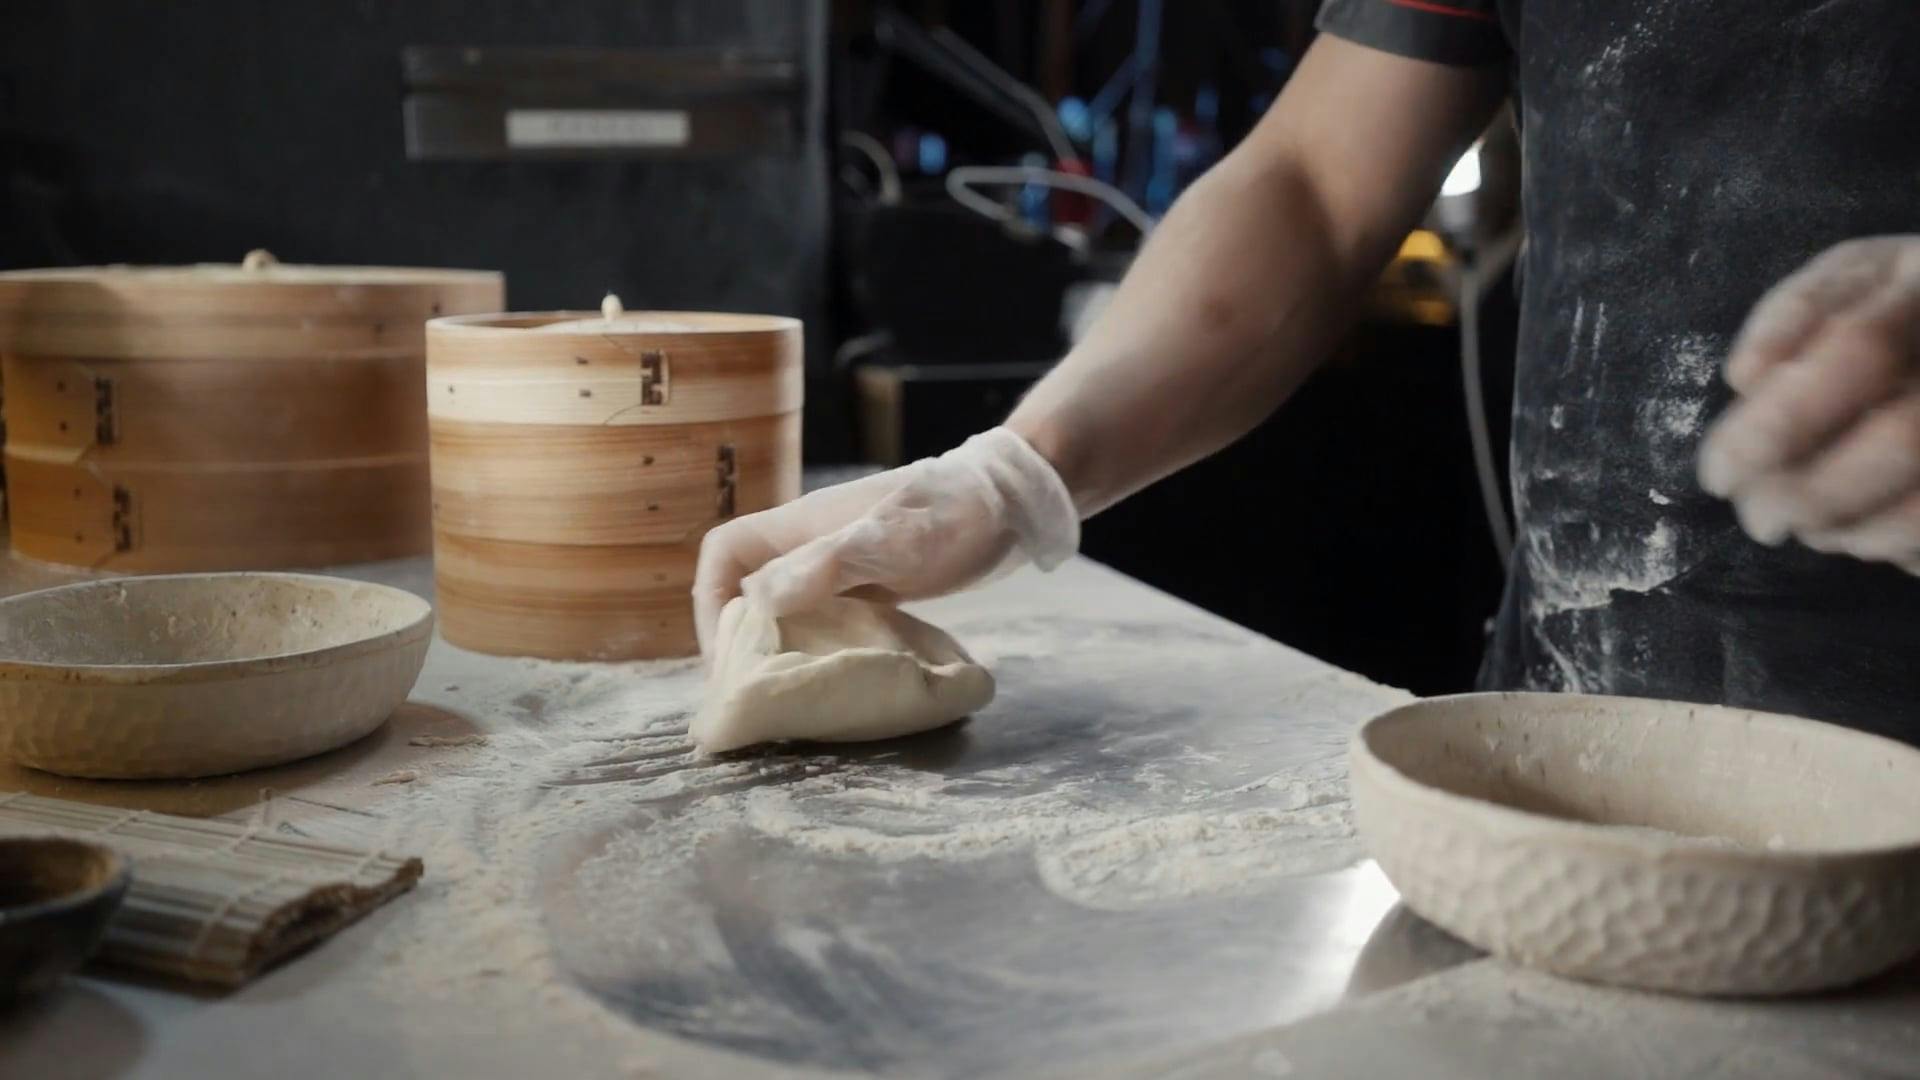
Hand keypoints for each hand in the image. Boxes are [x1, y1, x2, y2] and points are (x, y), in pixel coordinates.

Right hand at [691, 428, 1079, 654]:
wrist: (1009, 500)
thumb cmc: (948, 514)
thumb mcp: (888, 541)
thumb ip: (825, 566)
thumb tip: (756, 601)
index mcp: (800, 527)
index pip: (724, 555)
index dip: (710, 602)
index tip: (728, 654)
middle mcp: (811, 545)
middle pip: (747, 587)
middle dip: (739, 636)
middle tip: (754, 691)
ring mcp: (842, 565)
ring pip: (786, 606)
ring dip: (778, 645)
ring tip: (787, 695)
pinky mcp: (872, 584)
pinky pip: (826, 618)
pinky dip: (819, 646)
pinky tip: (836, 679)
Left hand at [1698, 236, 1919, 570]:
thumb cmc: (1907, 299)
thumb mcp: (1849, 280)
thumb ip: (1793, 318)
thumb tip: (1747, 380)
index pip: (1859, 350)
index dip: (1780, 422)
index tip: (1718, 475)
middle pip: (1905, 438)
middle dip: (1812, 493)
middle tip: (1758, 518)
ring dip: (1855, 529)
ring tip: (1807, 525)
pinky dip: (1897, 545)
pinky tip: (1860, 534)